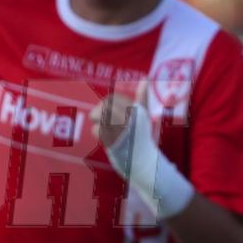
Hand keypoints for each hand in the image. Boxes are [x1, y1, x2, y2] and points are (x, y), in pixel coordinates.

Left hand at [90, 81, 193, 220]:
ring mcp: (123, 129)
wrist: (145, 162)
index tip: (108, 112)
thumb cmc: (142, 137)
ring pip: (98, 117)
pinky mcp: (115, 140)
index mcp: (137, 110)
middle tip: (102, 121)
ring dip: (98, 124)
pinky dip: (98, 133)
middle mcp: (131, 117)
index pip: (112, 100)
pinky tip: (106, 139)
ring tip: (105, 130)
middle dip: (98, 113)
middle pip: (103, 107)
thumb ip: (143, 98)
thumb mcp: (145, 116)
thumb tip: (145, 80)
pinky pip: (97, 130)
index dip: (106, 105)